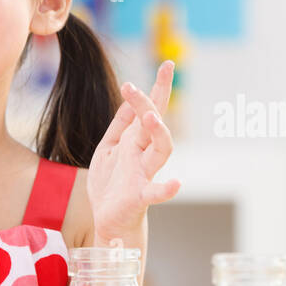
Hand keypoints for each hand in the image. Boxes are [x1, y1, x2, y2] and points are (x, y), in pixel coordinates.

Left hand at [88, 61, 180, 240]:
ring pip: (160, 150)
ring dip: (159, 134)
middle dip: (149, 103)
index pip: (150, 108)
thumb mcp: (108, 147)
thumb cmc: (110, 184)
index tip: (167, 65)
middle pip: (153, 124)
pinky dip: (167, 189)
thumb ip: (120, 124)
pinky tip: (177, 183)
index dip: (159, 87)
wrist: (108, 220)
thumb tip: (129, 98)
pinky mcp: (140, 196)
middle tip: (132, 87)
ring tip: (150, 117)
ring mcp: (144, 173)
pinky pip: (156, 192)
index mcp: (135, 140)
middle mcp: (143, 153)